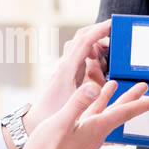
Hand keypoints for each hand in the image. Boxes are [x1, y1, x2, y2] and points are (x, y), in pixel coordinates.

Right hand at [13, 80, 148, 148]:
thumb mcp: (61, 124)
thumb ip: (78, 104)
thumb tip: (95, 87)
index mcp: (96, 129)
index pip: (125, 113)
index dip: (143, 104)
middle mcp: (95, 134)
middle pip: (119, 112)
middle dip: (132, 98)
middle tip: (145, 87)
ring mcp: (86, 138)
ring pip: (104, 114)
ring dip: (113, 99)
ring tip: (118, 85)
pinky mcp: (76, 139)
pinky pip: (91, 118)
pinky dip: (95, 106)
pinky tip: (93, 102)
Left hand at [18, 20, 112, 145]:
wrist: (33, 123)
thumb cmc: (50, 117)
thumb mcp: (71, 108)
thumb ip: (85, 98)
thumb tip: (101, 87)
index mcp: (67, 70)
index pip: (84, 42)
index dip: (99, 31)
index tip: (112, 25)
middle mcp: (65, 65)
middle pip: (82, 38)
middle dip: (99, 34)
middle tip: (115, 39)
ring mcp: (65, 69)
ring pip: (81, 47)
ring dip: (96, 49)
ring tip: (108, 63)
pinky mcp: (67, 75)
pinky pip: (81, 59)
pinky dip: (93, 60)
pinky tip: (100, 74)